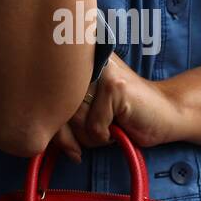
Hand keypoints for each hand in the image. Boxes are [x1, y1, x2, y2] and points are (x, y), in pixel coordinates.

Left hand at [54, 54, 183, 160]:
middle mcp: (85, 60)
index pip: (42, 94)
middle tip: (85, 139)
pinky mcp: (114, 86)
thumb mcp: (85, 111)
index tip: (65, 139)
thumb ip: (60, 114)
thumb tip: (35, 134)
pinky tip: (118, 128)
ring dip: (88, 136)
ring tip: (106, 128)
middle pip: (54, 108)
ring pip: (73, 118)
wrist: (165, 113)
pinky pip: (94, 127)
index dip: (51, 123)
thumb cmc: (120, 116)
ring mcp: (101, 71)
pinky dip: (104, 137)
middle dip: (68, 135)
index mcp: (75, 63)